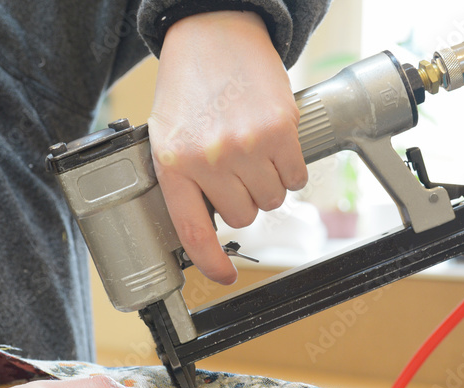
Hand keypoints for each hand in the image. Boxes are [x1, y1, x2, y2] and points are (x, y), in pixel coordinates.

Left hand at [148, 11, 307, 283]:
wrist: (214, 34)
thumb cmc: (189, 87)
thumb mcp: (167, 137)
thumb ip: (182, 182)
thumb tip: (201, 233)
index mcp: (174, 164)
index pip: (194, 231)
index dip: (212, 263)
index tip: (224, 277)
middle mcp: (209, 158)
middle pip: (244, 216)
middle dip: (243, 199)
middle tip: (235, 171)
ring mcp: (246, 145)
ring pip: (272, 199)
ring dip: (267, 184)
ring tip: (252, 152)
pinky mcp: (278, 130)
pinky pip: (295, 178)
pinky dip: (289, 169)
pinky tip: (273, 145)